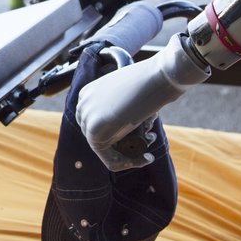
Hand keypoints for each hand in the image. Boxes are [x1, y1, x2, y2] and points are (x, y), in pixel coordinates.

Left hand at [76, 33, 209, 170]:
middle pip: (100, 137)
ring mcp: (86, 117)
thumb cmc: (151, 81)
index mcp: (88, 93)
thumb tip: (123, 127)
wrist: (158, 76)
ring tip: (152, 140)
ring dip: (132, 153)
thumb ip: (120, 107)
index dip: (120, 134)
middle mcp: (82, 105)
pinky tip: (147, 157)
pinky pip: (109, 160)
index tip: (145, 132)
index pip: (97, 123)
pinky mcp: (94, 131)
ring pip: (106, 150)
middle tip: (151, 136)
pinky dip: (129, 163)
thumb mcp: (130, 92)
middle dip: (127, 143)